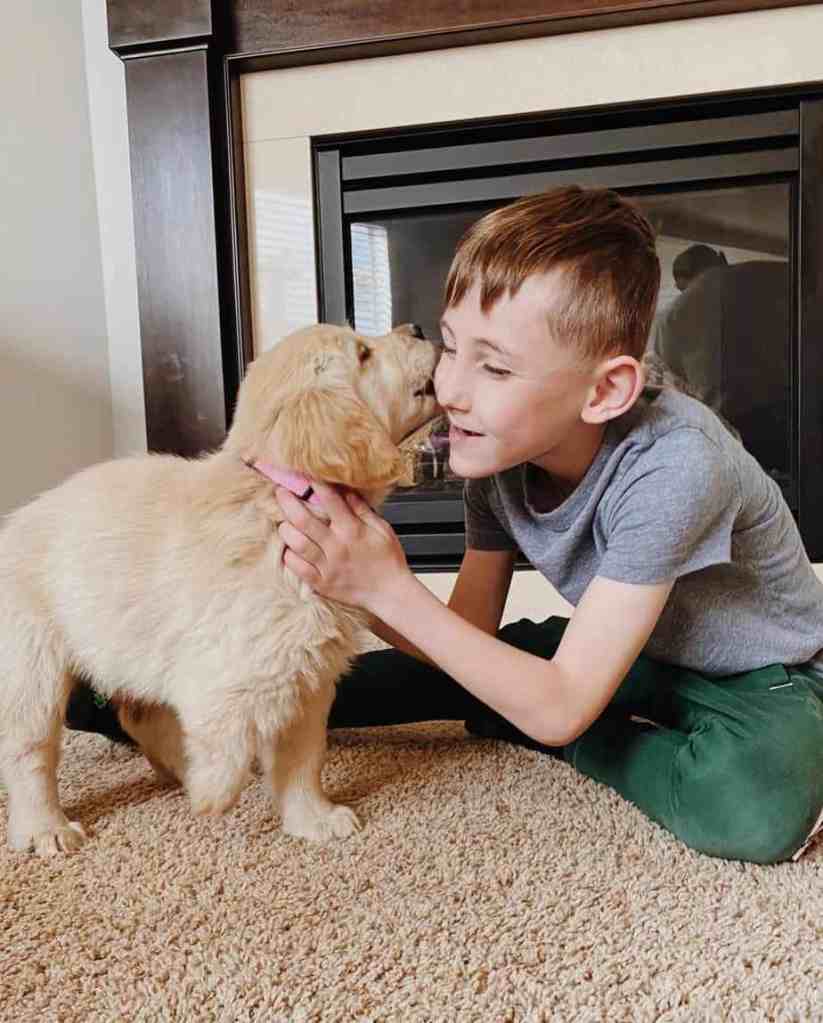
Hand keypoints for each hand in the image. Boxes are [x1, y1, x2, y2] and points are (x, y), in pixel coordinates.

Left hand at [275, 482, 409, 612]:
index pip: (329, 500)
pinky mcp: (321, 583)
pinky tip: (288, 549)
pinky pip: (297, 568)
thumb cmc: (388, 560)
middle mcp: (336, 546)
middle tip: (280, 493)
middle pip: (303, 520)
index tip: (305, 474)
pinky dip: (289, 556)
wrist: (390, 594)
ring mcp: (327, 566)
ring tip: (283, 522)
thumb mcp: (382, 529)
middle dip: (288, 502)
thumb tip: (346, 491)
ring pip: (296, 543)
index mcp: (352, 530)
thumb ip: (362, 510)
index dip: (315, 484)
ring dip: (286, 530)